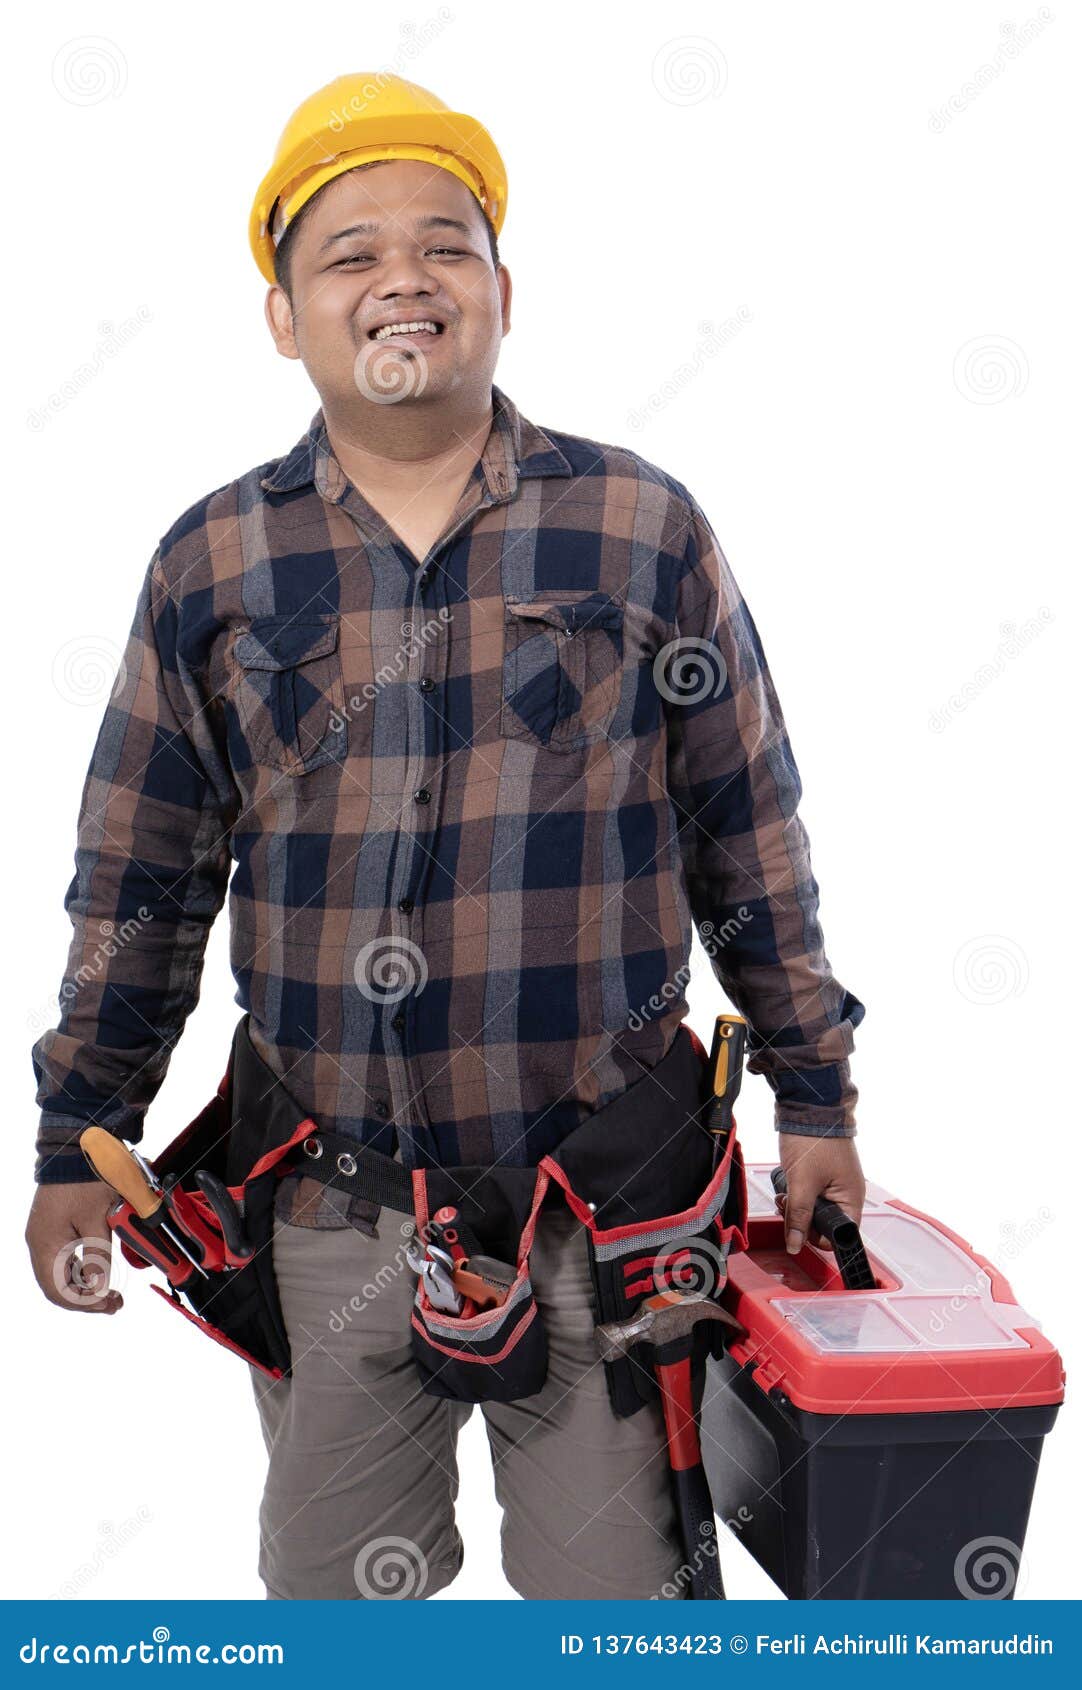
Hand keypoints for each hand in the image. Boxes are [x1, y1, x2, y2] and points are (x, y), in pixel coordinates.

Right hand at [25, 1183, 123, 1312]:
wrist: (78, 1144)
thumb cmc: (87, 1178)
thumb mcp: (99, 1220)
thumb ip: (99, 1256)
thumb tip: (100, 1288)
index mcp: (46, 1244)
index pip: (58, 1291)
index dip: (84, 1304)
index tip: (109, 1304)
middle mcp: (39, 1242)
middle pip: (57, 1286)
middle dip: (86, 1299)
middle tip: (114, 1303)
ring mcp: (44, 1233)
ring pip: (59, 1275)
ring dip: (84, 1286)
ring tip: (110, 1292)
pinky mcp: (53, 1225)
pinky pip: (62, 1259)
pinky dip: (79, 1271)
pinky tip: (97, 1273)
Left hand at [776, 1135, 864, 1254]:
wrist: (808, 1106)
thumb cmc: (813, 1140)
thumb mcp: (802, 1183)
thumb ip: (799, 1217)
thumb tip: (795, 1246)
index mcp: (851, 1198)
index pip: (839, 1235)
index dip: (816, 1237)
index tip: (797, 1229)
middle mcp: (846, 1193)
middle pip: (824, 1223)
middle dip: (801, 1219)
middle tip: (786, 1206)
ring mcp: (834, 1182)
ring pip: (814, 1209)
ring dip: (796, 1206)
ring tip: (784, 1195)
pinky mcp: (822, 1173)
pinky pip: (811, 1194)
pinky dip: (798, 1194)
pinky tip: (786, 1187)